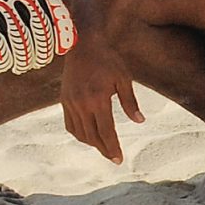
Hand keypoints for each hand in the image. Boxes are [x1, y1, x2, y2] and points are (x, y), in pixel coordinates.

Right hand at [59, 39, 142, 163]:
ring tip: (104, 148)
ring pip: (80, 133)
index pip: (106, 132)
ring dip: (92, 143)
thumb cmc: (108, 59)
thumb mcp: (124, 78)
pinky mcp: (64, 101)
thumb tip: (140, 121)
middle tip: (114, 158)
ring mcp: (71, 103)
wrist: (82, 45)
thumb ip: (130, 102)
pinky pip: (70, 125)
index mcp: (98, 99)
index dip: (113, 148)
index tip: (119, 160)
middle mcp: (82, 105)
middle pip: (93, 136)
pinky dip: (79, 134)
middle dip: (104, 149)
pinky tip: (88, 136)